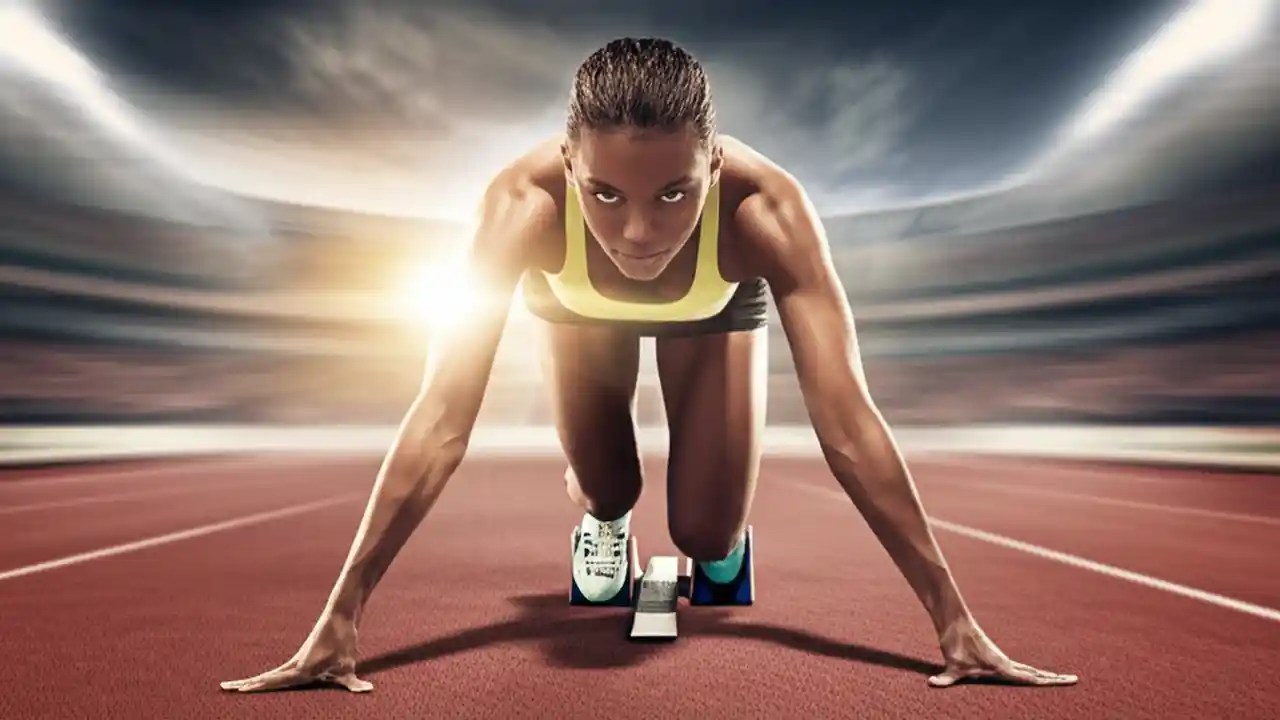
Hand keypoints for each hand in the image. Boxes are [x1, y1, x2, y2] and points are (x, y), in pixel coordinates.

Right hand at [219, 615, 372, 693]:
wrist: (340, 614)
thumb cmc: (344, 640)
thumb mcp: (349, 664)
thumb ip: (354, 683)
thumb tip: (368, 690)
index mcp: (301, 669)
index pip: (275, 681)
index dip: (257, 687)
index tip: (238, 690)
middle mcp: (295, 664)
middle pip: (266, 677)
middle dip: (246, 684)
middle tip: (224, 688)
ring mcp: (297, 660)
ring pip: (271, 674)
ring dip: (254, 680)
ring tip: (237, 686)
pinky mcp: (302, 656)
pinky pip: (281, 670)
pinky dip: (269, 677)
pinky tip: (264, 680)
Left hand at [930, 617, 1077, 687]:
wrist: (953, 621)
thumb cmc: (954, 644)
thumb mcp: (951, 666)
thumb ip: (945, 679)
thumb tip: (931, 684)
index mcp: (1002, 667)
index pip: (1030, 677)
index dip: (1048, 681)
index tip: (1067, 681)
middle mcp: (1005, 663)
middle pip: (1035, 673)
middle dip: (1054, 678)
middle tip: (1075, 680)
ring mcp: (1001, 660)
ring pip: (1028, 669)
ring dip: (1045, 675)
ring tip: (1060, 679)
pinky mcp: (995, 658)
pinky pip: (1018, 667)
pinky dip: (1030, 672)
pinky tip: (1032, 674)